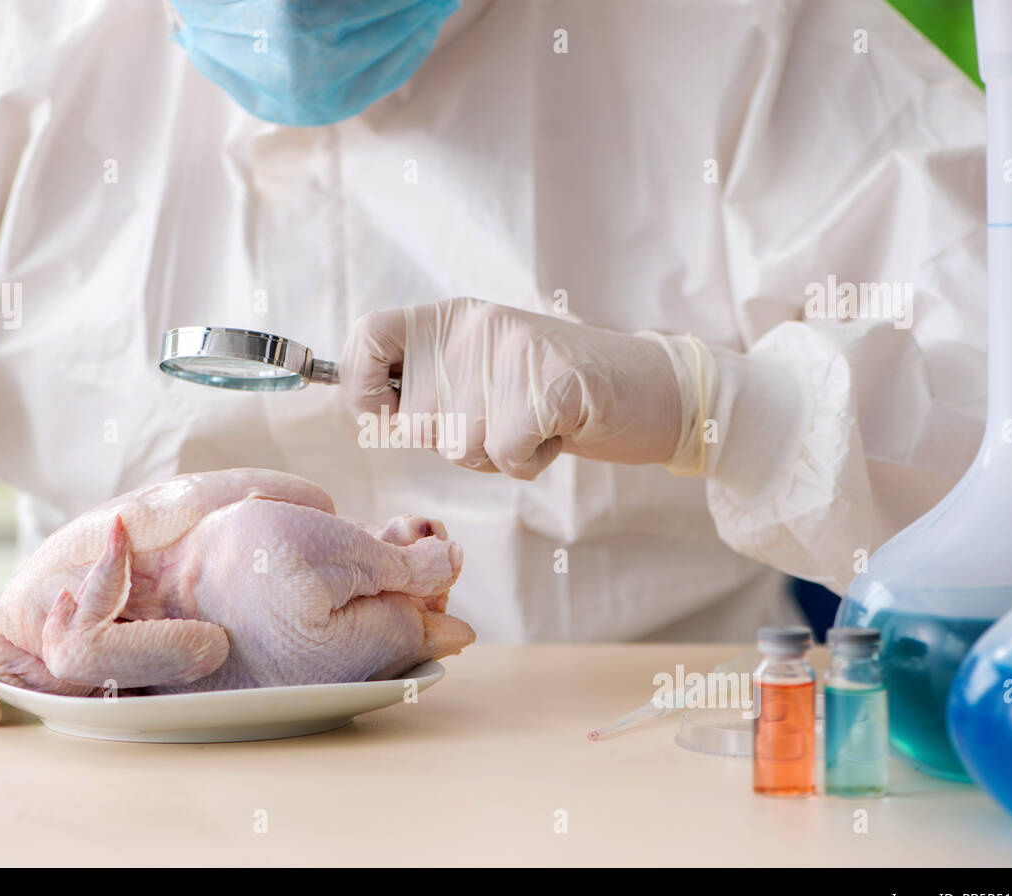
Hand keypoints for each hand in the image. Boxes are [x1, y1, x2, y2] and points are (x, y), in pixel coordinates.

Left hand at [341, 298, 681, 478]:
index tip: (381, 416)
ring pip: (461, 445)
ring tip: (535, 423)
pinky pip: (506, 454)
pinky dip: (530, 462)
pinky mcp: (550, 386)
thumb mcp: (485, 369)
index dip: (359, 386)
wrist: (653, 389)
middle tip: (501, 422)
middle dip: (452, 444)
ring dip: (495, 455)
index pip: (369, 334)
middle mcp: (474, 329)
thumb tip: (371, 410)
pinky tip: (557, 434)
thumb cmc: (558, 391)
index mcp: (452, 318)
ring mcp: (512, 354)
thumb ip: (433, 383)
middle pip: (416, 420)